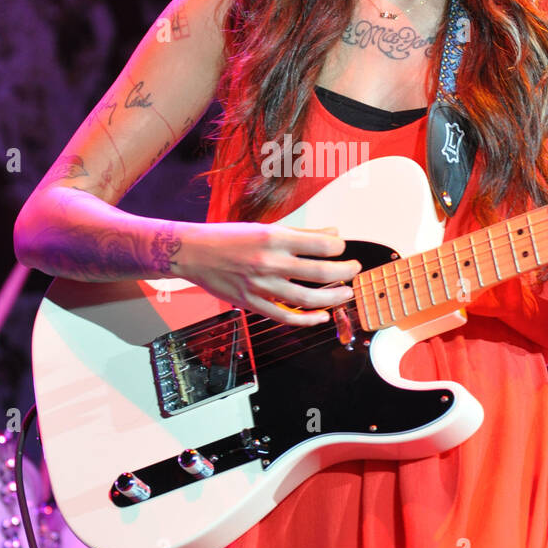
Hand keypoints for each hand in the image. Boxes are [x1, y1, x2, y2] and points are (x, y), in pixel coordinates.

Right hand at [173, 221, 360, 324]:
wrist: (193, 253)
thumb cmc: (229, 237)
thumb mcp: (266, 228)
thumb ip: (302, 233)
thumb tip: (334, 232)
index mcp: (274, 238)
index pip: (320, 244)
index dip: (338, 246)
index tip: (342, 247)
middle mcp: (270, 262)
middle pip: (320, 272)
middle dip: (345, 272)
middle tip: (354, 269)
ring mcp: (261, 286)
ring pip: (308, 298)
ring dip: (333, 297)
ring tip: (346, 293)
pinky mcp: (252, 304)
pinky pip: (286, 317)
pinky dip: (308, 320)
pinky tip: (322, 316)